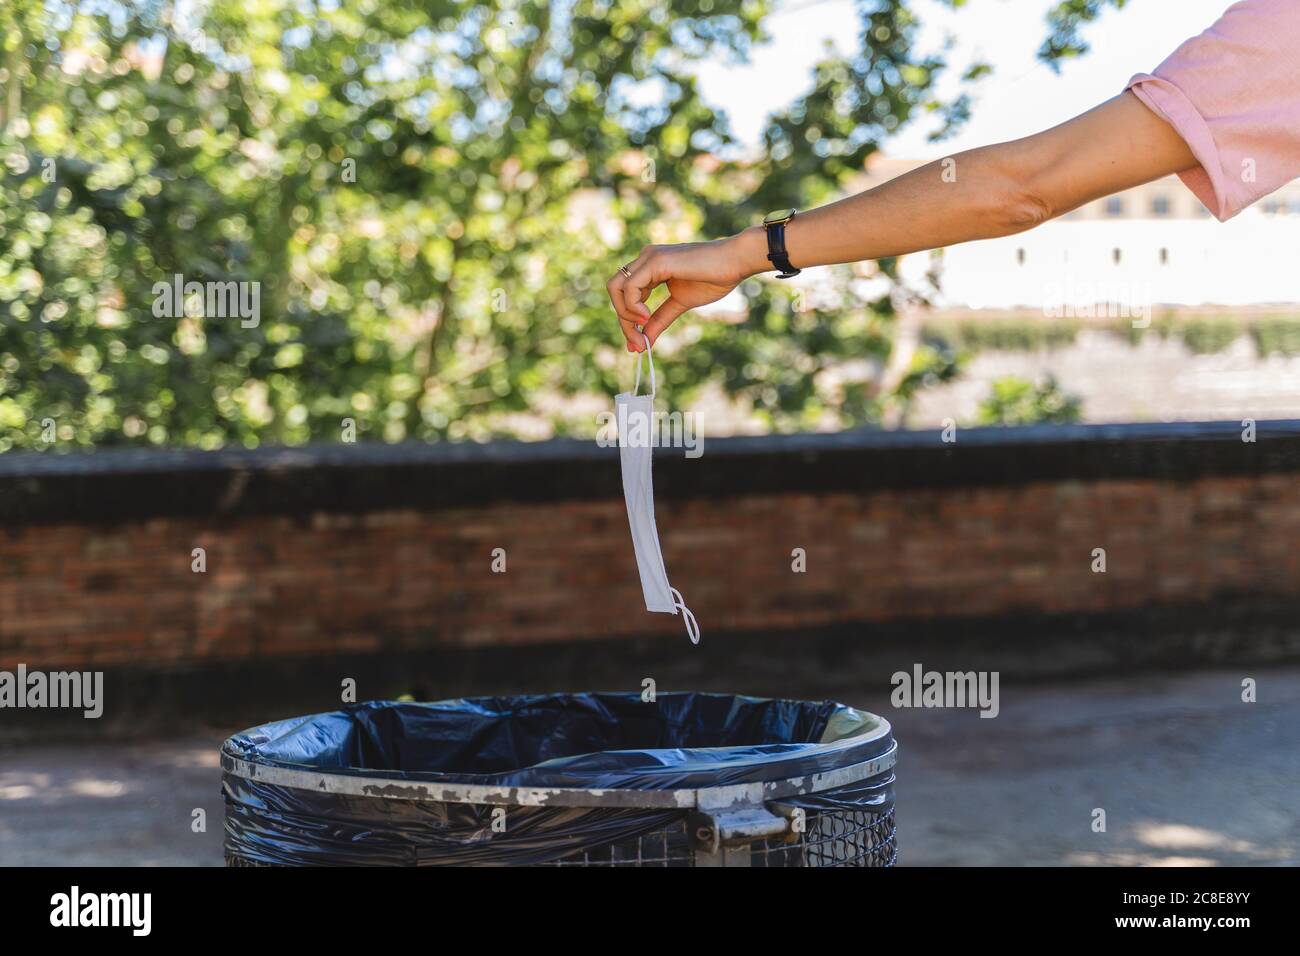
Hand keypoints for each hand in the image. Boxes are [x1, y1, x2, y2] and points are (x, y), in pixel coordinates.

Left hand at [607, 229, 765, 351]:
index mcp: (650, 267)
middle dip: (623, 320)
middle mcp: (645, 259)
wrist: (735, 262)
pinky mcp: (655, 261)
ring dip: (625, 315)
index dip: (628, 323)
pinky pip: (630, 287)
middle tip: (637, 343)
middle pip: (615, 291)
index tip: (637, 347)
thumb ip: (660, 320)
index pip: (626, 295)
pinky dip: (633, 306)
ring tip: (644, 329)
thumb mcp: (681, 304)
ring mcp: (648, 257)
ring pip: (616, 288)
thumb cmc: (714, 278)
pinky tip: (647, 316)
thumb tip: (644, 342)